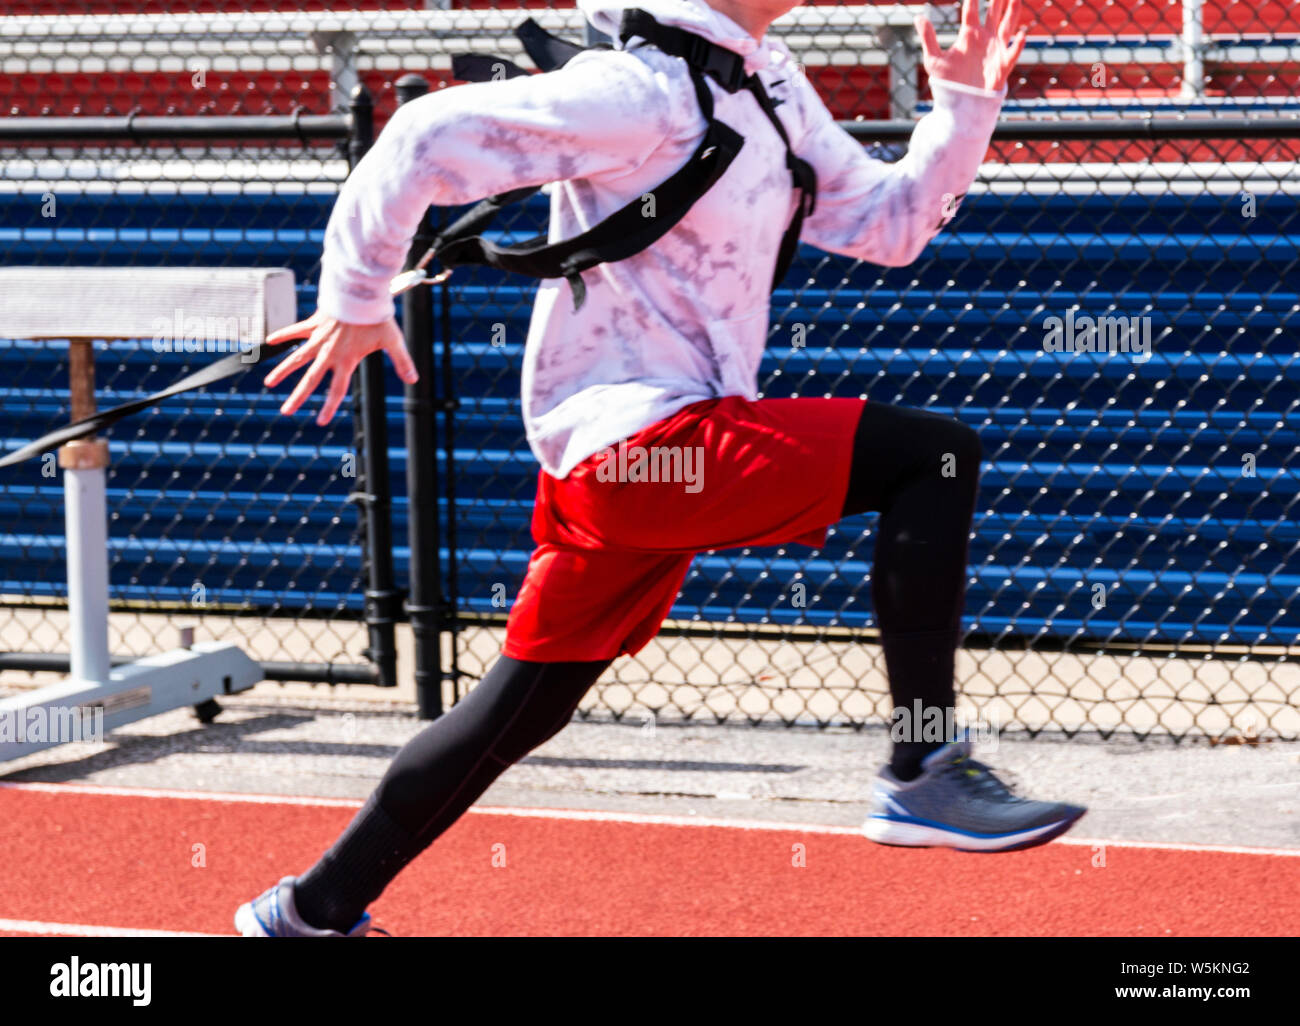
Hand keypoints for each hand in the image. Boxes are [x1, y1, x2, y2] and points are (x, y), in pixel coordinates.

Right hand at [263, 310, 417, 425]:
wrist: (361, 293)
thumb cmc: (377, 317)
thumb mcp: (393, 341)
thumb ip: (402, 362)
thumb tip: (414, 379)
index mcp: (346, 360)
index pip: (336, 390)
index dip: (329, 407)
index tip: (320, 421)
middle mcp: (328, 353)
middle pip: (310, 379)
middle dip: (297, 397)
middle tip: (286, 411)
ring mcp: (318, 338)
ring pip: (296, 358)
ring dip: (282, 370)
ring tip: (269, 383)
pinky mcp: (314, 324)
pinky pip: (295, 330)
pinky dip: (283, 335)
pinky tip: (269, 341)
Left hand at [915, 0, 1027, 92]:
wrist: (960, 103)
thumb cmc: (947, 81)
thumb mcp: (934, 59)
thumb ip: (928, 38)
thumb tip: (918, 16)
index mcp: (968, 34)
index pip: (971, 10)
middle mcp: (984, 38)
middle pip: (993, 13)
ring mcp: (995, 50)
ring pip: (1007, 27)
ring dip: (1012, 13)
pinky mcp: (1002, 66)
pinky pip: (1012, 53)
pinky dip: (1017, 45)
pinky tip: (1022, 35)